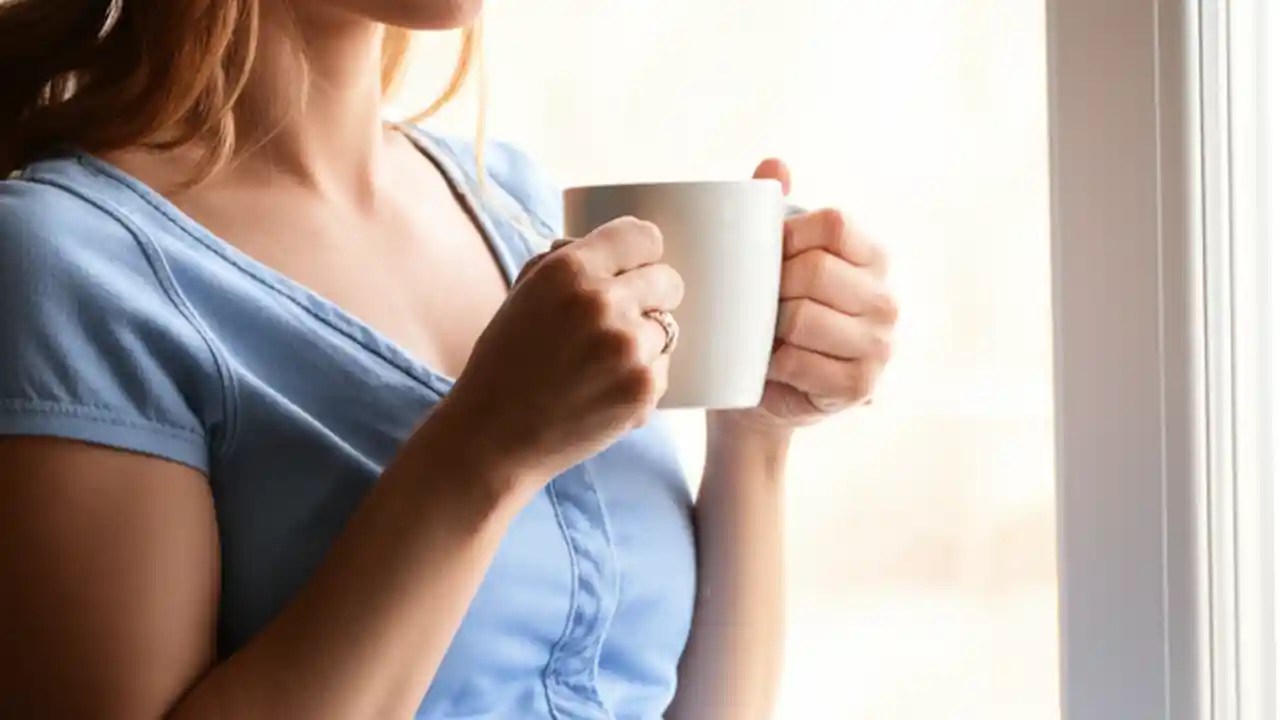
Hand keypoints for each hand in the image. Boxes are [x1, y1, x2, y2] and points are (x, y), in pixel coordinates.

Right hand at [438, 217, 683, 488]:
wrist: (493, 437)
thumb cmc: (505, 364)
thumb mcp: (523, 296)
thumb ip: (565, 262)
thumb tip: (610, 248)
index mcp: (568, 271)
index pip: (643, 236)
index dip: (643, 252)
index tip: (638, 265)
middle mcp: (602, 303)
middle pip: (668, 281)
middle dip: (653, 296)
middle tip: (626, 317)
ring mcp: (628, 348)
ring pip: (667, 328)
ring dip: (643, 341)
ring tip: (601, 364)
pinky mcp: (644, 389)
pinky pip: (662, 369)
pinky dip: (640, 379)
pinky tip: (602, 392)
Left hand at [716, 159, 897, 435]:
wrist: (762, 388)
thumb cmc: (769, 316)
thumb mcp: (772, 262)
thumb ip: (774, 211)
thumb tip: (774, 163)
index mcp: (872, 256)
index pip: (833, 223)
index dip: (788, 236)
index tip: (766, 257)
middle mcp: (886, 299)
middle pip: (815, 270)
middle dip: (773, 288)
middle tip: (759, 305)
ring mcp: (880, 345)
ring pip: (803, 318)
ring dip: (770, 329)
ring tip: (766, 336)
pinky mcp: (860, 385)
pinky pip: (800, 362)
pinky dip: (774, 365)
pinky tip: (772, 366)